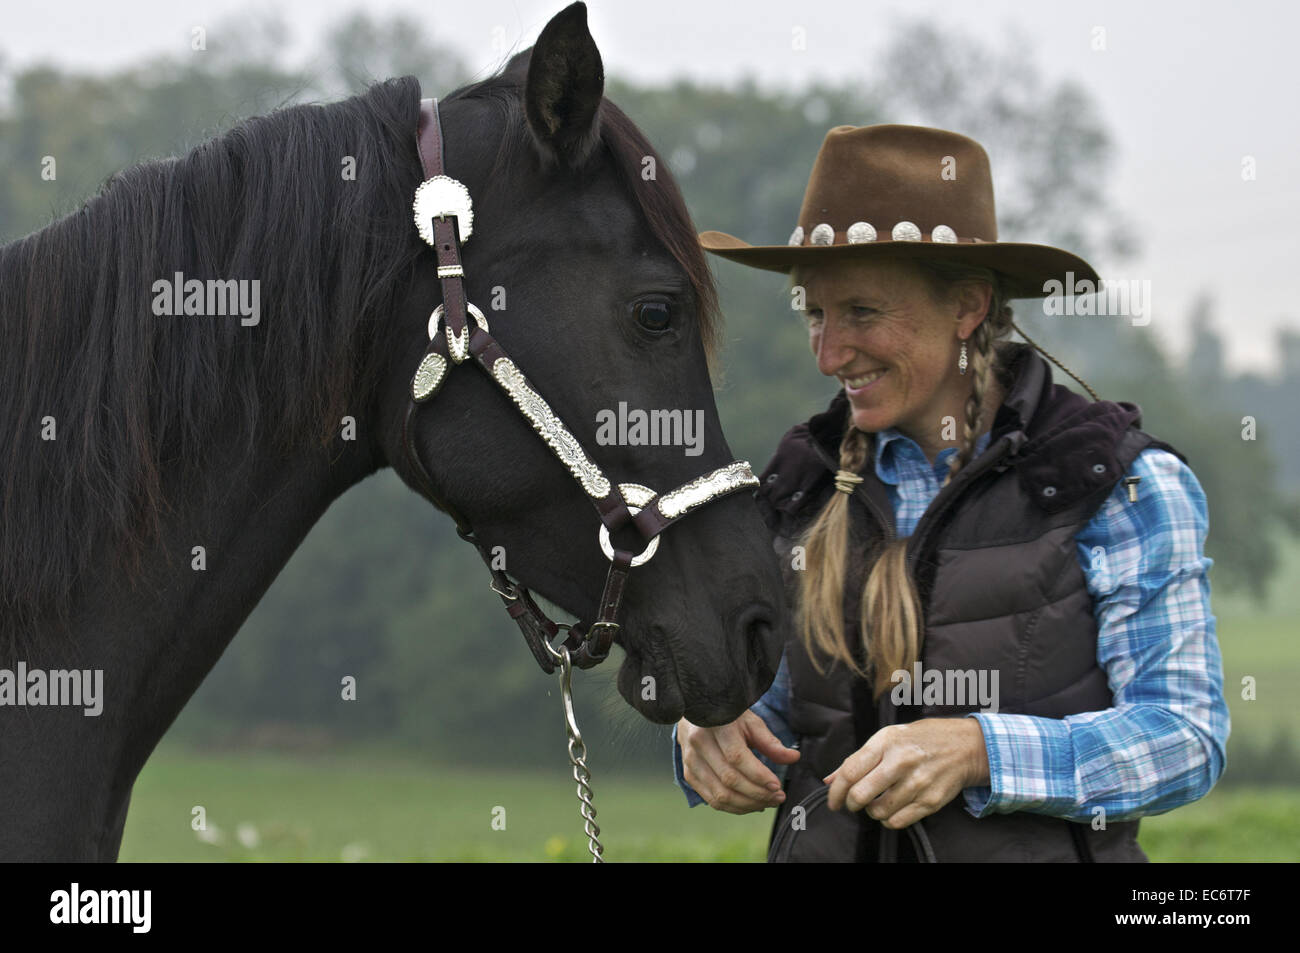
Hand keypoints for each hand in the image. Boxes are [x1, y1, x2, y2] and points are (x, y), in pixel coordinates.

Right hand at [677, 710, 800, 813]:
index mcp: (715, 727)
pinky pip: (712, 800)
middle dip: (757, 793)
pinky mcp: (689, 775)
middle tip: (778, 796)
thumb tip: (794, 758)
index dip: (758, 775)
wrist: (696, 716)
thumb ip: (770, 742)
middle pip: (729, 780)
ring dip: (748, 804)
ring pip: (720, 795)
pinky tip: (751, 804)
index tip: (777, 785)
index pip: (737, 758)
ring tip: (768, 802)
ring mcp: (691, 762)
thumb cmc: (727, 718)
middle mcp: (699, 745)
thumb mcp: (750, 722)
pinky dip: (734, 807)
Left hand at [824, 718, 988, 828]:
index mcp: (886, 742)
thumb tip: (830, 779)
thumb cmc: (922, 739)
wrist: (965, 746)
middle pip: (860, 794)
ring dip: (871, 811)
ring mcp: (917, 783)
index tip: (833, 800)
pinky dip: (889, 820)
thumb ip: (858, 758)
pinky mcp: (931, 801)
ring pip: (878, 811)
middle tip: (853, 803)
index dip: (836, 790)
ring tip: (877, 802)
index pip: (850, 771)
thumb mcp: (888, 737)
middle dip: (851, 803)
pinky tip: (892, 809)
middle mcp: (901, 761)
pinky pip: (898, 822)